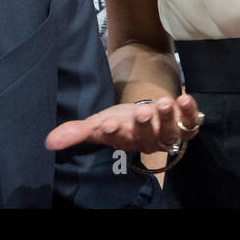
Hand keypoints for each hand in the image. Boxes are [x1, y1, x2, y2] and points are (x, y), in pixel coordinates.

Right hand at [45, 93, 202, 153]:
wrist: (152, 118)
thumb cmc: (124, 122)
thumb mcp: (99, 123)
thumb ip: (77, 132)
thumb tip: (49, 141)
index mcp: (124, 139)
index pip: (117, 139)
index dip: (113, 133)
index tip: (107, 124)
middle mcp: (147, 140)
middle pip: (145, 137)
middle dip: (143, 125)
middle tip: (140, 111)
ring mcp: (168, 134)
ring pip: (170, 132)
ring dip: (168, 117)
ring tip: (166, 102)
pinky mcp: (185, 126)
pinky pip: (190, 122)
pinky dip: (190, 111)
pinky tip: (185, 98)